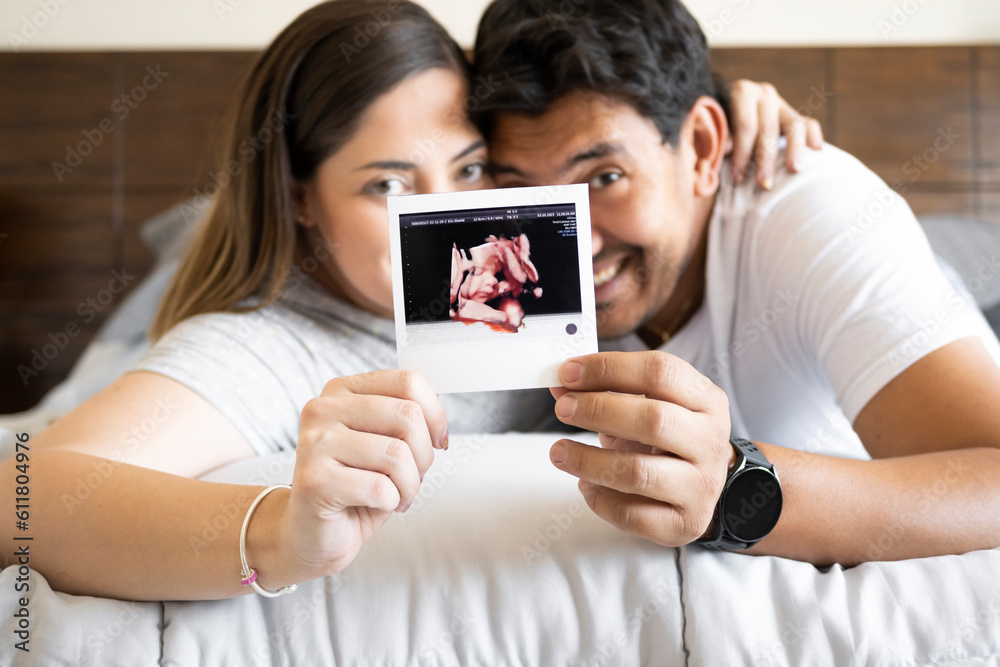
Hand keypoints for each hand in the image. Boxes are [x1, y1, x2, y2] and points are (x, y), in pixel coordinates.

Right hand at [284, 370, 448, 578]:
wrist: (314, 534)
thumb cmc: (356, 487)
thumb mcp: (385, 442)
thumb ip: (405, 418)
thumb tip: (439, 406)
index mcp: (343, 390)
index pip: (407, 382)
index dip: (435, 414)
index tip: (436, 440)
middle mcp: (324, 408)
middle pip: (407, 415)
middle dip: (424, 455)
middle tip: (412, 476)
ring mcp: (314, 442)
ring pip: (397, 454)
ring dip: (409, 484)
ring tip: (395, 494)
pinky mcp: (314, 479)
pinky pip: (380, 487)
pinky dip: (392, 501)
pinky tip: (376, 504)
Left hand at [548, 352, 732, 546]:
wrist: (702, 485)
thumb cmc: (667, 438)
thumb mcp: (647, 404)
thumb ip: (607, 389)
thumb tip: (559, 384)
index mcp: (706, 401)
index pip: (660, 372)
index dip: (609, 368)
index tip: (568, 372)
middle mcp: (709, 442)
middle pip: (653, 420)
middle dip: (598, 410)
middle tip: (563, 409)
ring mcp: (700, 486)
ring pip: (638, 473)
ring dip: (589, 461)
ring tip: (559, 452)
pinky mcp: (684, 523)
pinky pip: (633, 515)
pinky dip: (600, 500)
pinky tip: (585, 485)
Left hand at [726, 79, 824, 188]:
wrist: (726, 107)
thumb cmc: (716, 123)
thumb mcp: (715, 125)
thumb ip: (720, 136)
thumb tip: (727, 150)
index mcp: (741, 92)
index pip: (746, 125)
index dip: (742, 153)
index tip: (738, 178)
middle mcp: (764, 94)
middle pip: (768, 128)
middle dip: (766, 159)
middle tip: (764, 184)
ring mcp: (781, 103)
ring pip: (794, 124)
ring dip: (794, 149)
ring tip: (795, 170)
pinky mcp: (793, 114)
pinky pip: (808, 123)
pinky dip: (813, 136)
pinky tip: (817, 150)